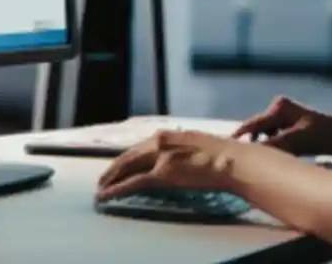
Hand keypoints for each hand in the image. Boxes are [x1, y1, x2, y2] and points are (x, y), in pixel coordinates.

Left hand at [95, 130, 244, 201]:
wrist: (230, 159)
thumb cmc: (221, 154)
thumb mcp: (195, 143)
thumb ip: (180, 148)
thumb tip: (174, 157)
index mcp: (167, 135)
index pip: (138, 148)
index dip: (124, 159)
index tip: (116, 167)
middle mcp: (158, 142)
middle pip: (128, 156)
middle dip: (112, 169)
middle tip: (101, 180)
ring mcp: (159, 157)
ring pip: (126, 168)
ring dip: (111, 180)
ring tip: (101, 190)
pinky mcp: (161, 174)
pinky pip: (133, 182)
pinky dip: (117, 189)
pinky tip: (107, 196)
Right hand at [231, 96, 331, 155]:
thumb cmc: (319, 137)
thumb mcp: (295, 142)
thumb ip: (273, 146)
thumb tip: (253, 154)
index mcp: (280, 107)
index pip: (253, 125)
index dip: (238, 137)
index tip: (225, 147)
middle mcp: (278, 106)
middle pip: (257, 128)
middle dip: (251, 143)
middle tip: (238, 158)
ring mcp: (282, 113)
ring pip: (263, 133)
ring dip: (263, 145)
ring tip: (265, 159)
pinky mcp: (285, 122)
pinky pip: (271, 135)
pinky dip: (271, 144)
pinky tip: (277, 155)